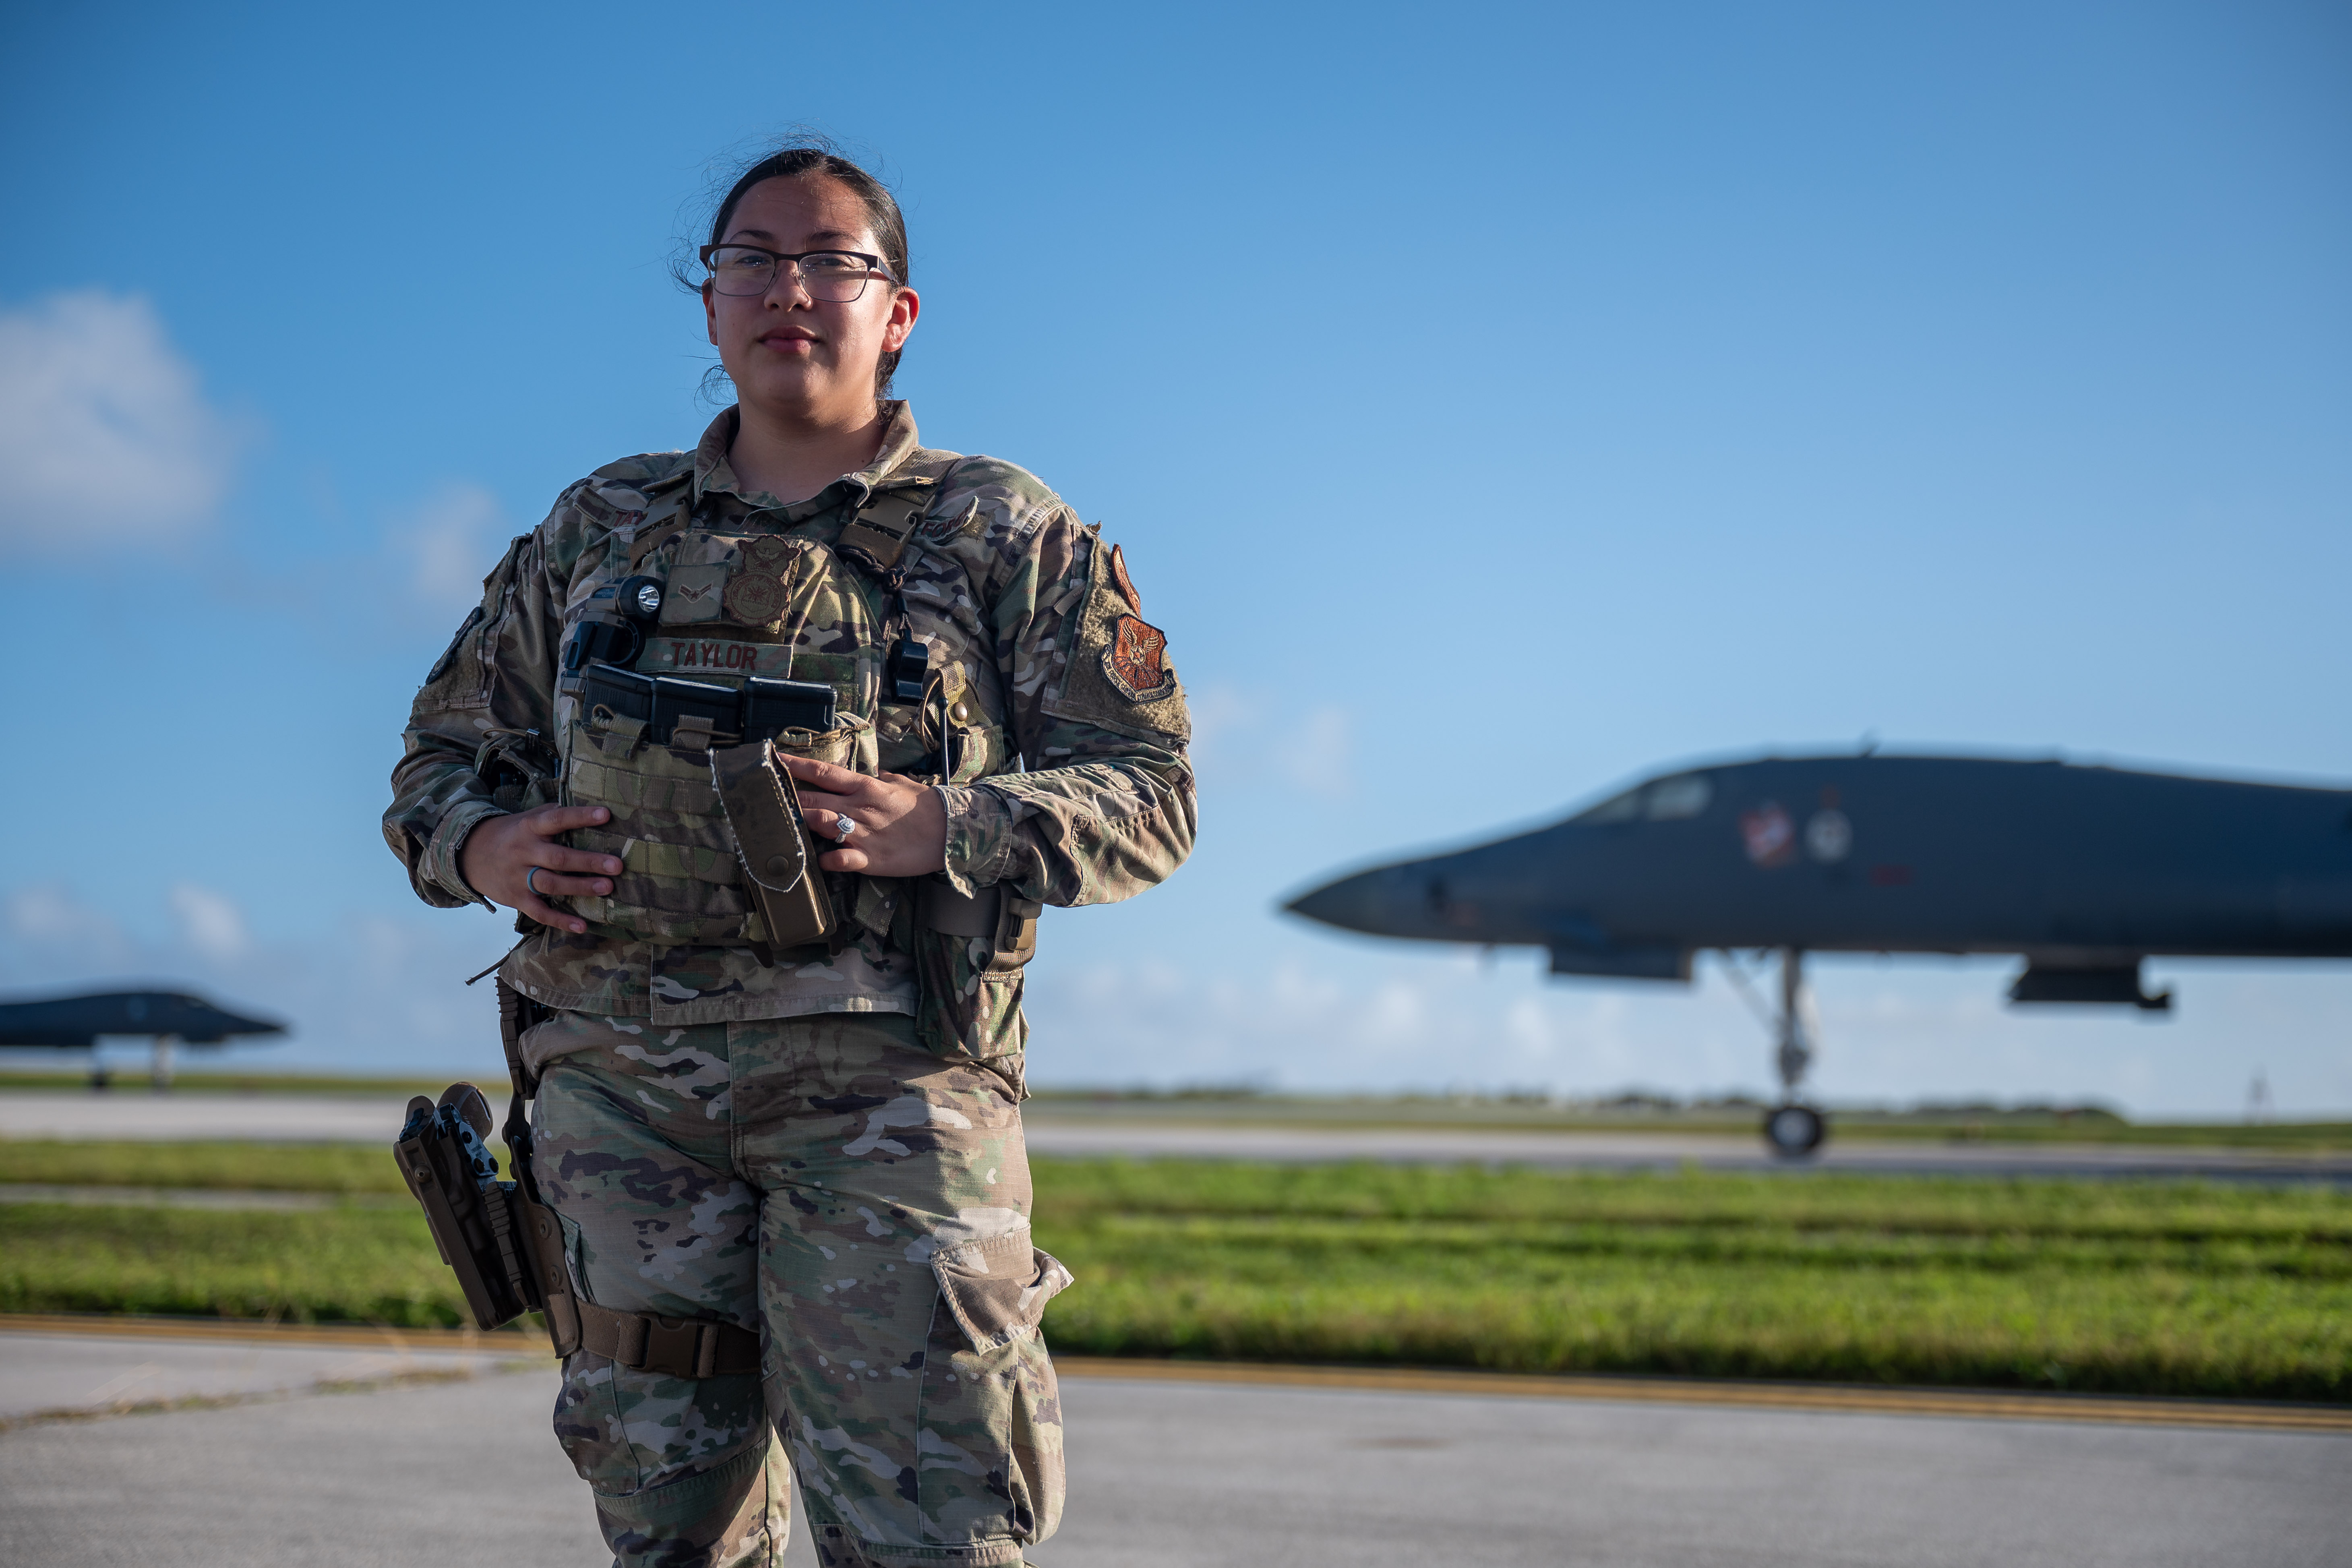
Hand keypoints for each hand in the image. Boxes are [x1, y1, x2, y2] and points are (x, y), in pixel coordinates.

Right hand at [457, 805, 622, 935]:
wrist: (468, 855)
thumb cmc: (511, 834)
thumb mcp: (527, 818)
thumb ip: (553, 815)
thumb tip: (587, 807)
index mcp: (529, 828)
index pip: (557, 819)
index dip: (580, 817)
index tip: (606, 815)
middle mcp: (524, 852)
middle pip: (558, 858)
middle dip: (588, 862)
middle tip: (617, 865)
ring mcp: (518, 877)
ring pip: (551, 884)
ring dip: (580, 887)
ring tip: (607, 888)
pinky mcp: (516, 899)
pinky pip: (539, 912)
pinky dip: (560, 921)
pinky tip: (582, 926)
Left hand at [781, 755, 947, 876]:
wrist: (949, 832)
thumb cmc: (924, 806)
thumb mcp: (899, 784)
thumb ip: (877, 779)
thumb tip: (865, 775)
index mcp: (865, 786)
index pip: (823, 772)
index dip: (795, 765)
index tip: (774, 759)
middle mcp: (858, 808)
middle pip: (812, 799)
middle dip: (786, 797)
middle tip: (765, 797)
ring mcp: (861, 834)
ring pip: (820, 824)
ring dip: (800, 824)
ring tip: (782, 825)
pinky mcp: (869, 858)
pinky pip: (840, 859)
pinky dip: (826, 860)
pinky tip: (819, 860)